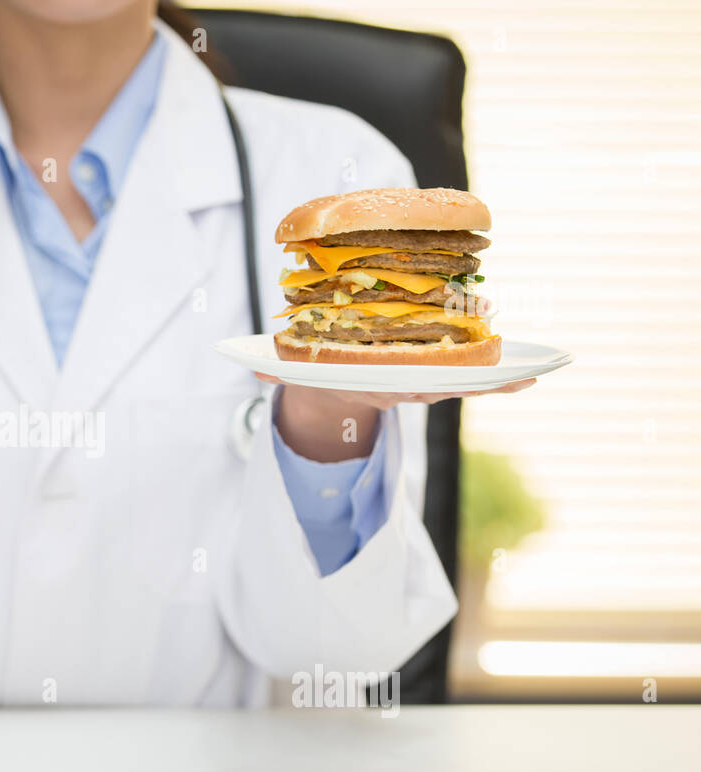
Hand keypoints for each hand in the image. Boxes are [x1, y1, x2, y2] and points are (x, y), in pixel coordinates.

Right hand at [255, 376, 536, 462]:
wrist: (334, 385)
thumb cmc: (317, 364)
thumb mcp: (295, 369)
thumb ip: (276, 369)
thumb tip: (251, 368)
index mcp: (369, 384)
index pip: (396, 382)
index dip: (420, 380)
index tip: (440, 380)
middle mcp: (399, 388)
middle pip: (442, 384)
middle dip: (477, 380)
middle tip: (514, 376)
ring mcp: (422, 385)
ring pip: (465, 382)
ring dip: (500, 379)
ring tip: (540, 371)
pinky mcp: (439, 377)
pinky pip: (475, 378)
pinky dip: (502, 376)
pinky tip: (535, 370)